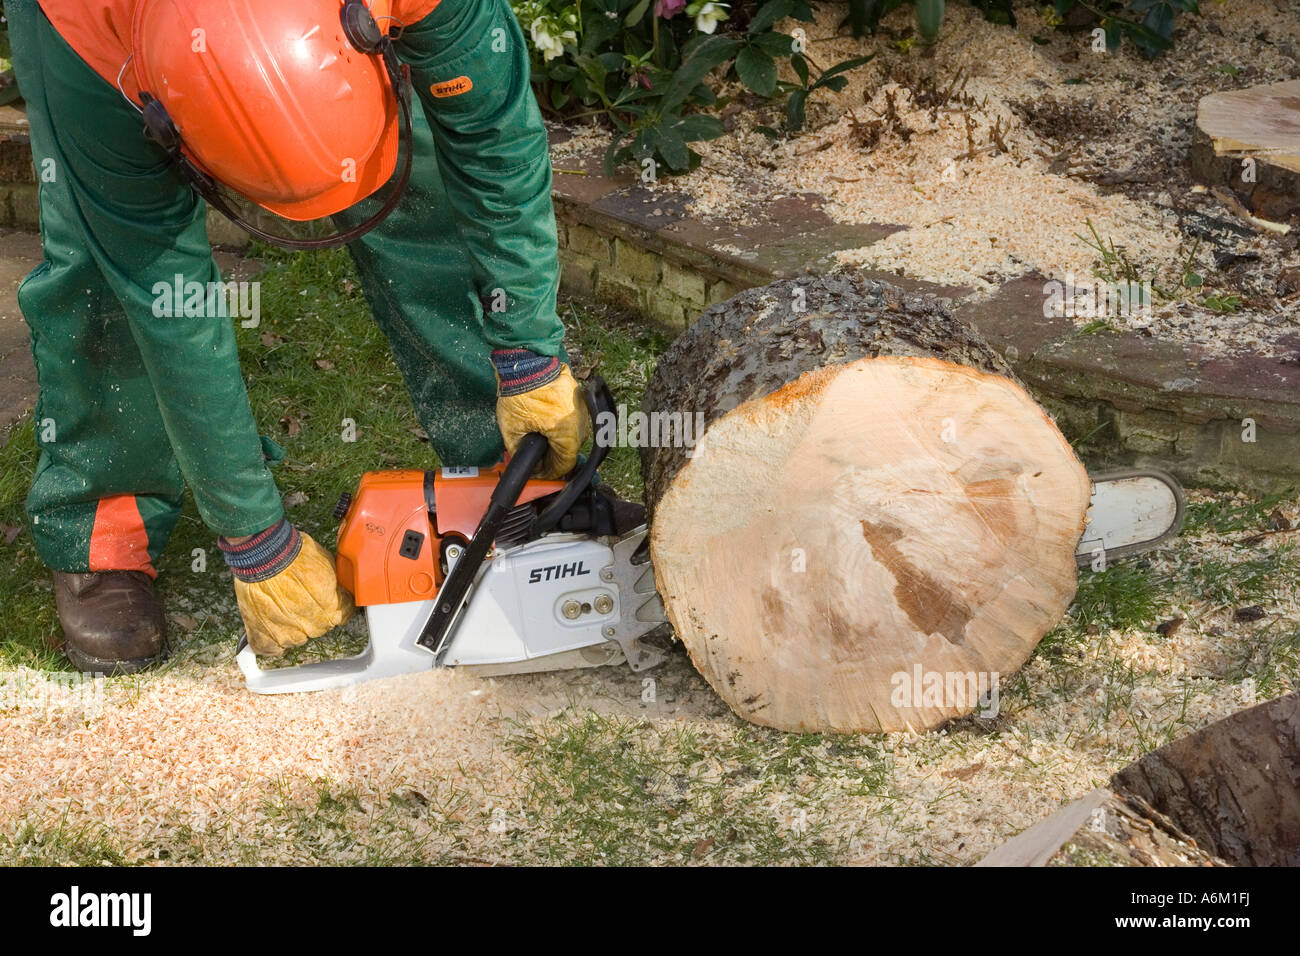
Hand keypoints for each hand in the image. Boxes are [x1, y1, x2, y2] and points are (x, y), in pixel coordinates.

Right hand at [219, 521, 354, 655]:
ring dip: (291, 627)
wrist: (264, 555)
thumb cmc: (294, 553)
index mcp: (332, 608)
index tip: (325, 601)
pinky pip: (271, 649)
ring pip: (296, 639)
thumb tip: (339, 588)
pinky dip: (270, 640)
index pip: (343, 617)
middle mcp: (314, 625)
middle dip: (312, 615)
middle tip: (298, 598)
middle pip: (319, 628)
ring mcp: (288, 633)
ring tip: (281, 606)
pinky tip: (269, 626)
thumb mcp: (327, 563)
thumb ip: (335, 584)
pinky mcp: (264, 635)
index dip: (334, 606)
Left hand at [491, 350, 590, 478]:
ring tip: (539, 435)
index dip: (550, 472)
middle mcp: (580, 422)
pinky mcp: (580, 396)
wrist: (525, 362)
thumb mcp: (511, 429)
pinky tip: (546, 420)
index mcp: (567, 433)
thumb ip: (519, 452)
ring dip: (558, 438)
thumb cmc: (520, 392)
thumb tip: (527, 465)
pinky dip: (561, 421)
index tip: (539, 473)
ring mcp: (583, 407)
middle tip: (536, 456)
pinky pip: (574, 416)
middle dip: (553, 454)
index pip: (564, 463)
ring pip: (573, 432)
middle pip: (570, 449)